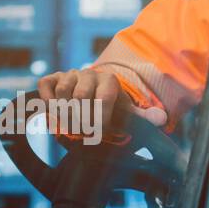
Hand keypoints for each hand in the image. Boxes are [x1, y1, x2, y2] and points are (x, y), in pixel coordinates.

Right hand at [36, 68, 167, 146]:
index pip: (104, 100)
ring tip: (70, 125)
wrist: (90, 95)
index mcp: (109, 81)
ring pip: (63, 93)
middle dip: (82, 120)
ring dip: (64, 113)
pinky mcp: (53, 77)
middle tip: (83, 132)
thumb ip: (143, 117)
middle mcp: (89, 74)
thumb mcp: (127, 112)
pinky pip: (46, 85)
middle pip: (81, 97)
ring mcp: (70, 74)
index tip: (98, 134)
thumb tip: (162, 120)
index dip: (100, 120)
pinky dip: (47, 100)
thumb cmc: (111, 108)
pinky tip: (53, 112)